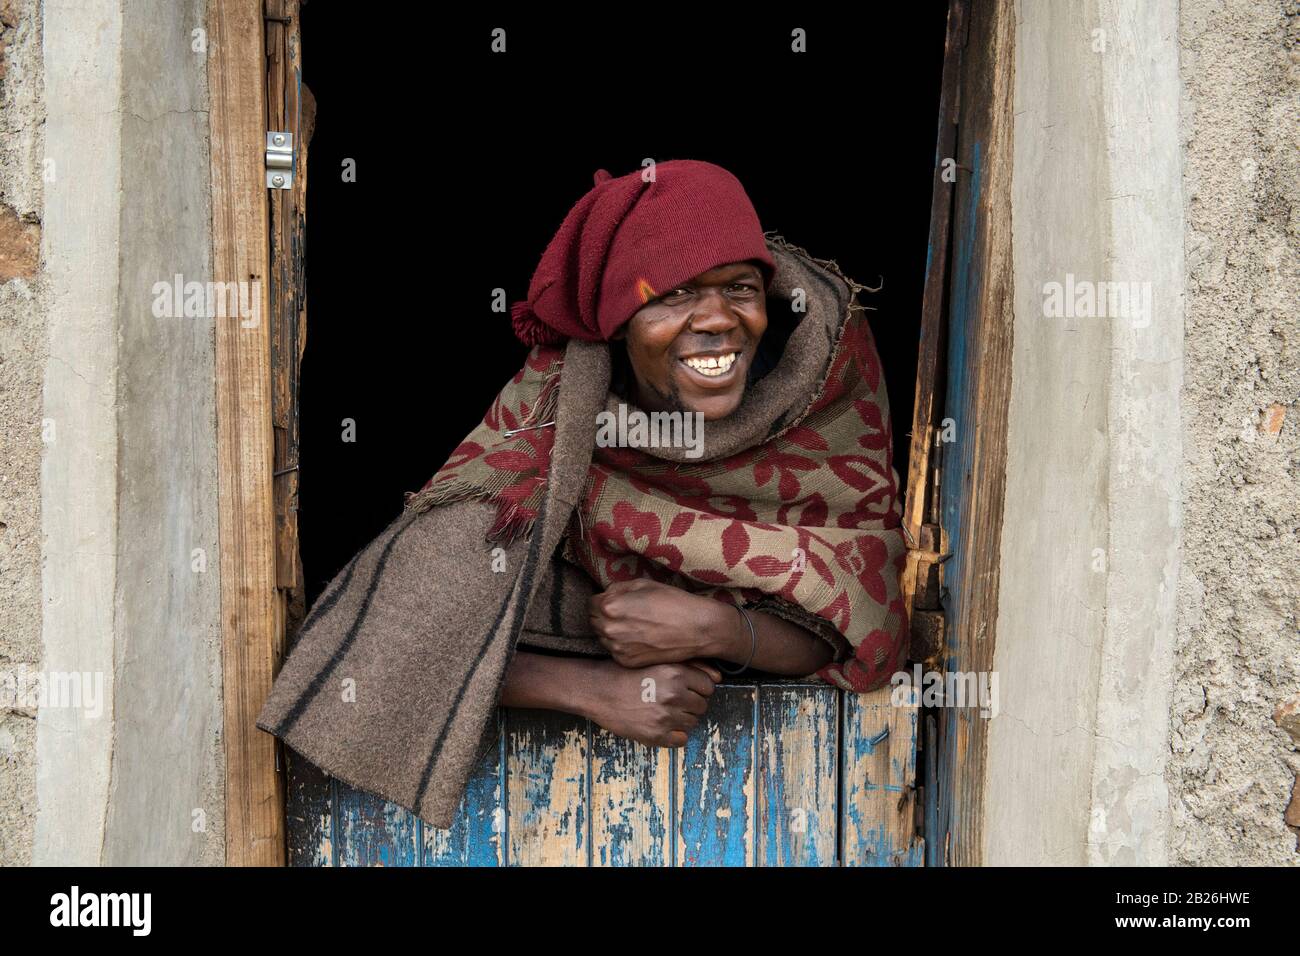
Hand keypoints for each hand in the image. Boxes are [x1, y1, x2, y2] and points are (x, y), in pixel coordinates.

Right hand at [584, 659, 721, 747]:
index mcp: (676, 673)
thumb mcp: (658, 661)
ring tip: (662, 710)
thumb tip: (718, 677)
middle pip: (702, 705)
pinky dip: (673, 734)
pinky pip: (681, 740)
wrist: (598, 691)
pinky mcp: (655, 735)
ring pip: (693, 722)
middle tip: (669, 700)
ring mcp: (665, 717)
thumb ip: (691, 665)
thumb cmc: (627, 673)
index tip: (684, 688)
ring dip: (682, 718)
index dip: (697, 687)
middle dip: (690, 703)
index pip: (709, 686)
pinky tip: (659, 724)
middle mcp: (673, 694)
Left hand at [588, 578, 733, 667]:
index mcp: (610, 606)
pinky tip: (640, 638)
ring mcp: (618, 648)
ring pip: (603, 637)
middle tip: (625, 614)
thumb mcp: (643, 584)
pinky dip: (623, 645)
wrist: (695, 629)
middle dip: (604, 616)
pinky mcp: (627, 662)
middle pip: (594, 621)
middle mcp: (609, 629)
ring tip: (635, 626)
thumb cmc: (672, 602)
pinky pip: (615, 651)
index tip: (614, 602)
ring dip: (613, 632)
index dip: (602, 601)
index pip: (590, 604)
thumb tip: (605, 594)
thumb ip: (617, 589)